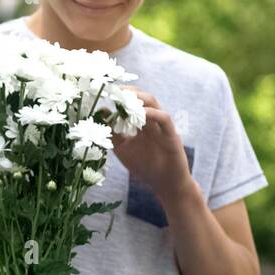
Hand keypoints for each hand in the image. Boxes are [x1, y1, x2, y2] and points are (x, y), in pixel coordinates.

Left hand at [110, 87, 193, 202]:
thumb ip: (112, 132)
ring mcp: (162, 126)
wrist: (165, 183)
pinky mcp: (172, 135)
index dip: (121, 94)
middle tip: (114, 90)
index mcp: (141, 122)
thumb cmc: (145, 166)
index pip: (132, 101)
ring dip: (140, 98)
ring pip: (154, 104)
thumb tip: (102, 112)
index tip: (106, 90)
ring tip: (125, 97)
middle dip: (130, 92)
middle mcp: (152, 120)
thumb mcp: (122, 149)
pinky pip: (164, 119)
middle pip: (143, 97)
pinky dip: (153, 113)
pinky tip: (142, 113)